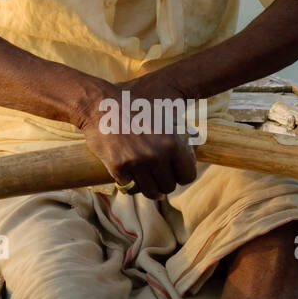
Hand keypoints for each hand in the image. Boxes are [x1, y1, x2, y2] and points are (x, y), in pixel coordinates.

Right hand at [78, 76, 197, 199]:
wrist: (101, 106)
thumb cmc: (135, 109)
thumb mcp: (163, 117)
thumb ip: (179, 134)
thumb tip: (196, 142)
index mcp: (172, 143)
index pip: (187, 176)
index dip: (181, 176)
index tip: (175, 173)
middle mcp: (156, 155)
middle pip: (169, 187)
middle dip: (164, 182)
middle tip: (157, 176)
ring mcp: (136, 163)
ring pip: (151, 192)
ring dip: (149, 188)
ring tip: (146, 180)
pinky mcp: (118, 168)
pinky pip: (130, 188)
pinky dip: (130, 183)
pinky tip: (129, 174)